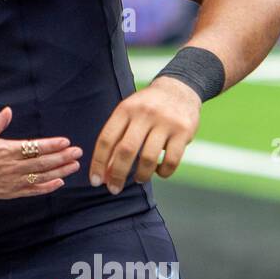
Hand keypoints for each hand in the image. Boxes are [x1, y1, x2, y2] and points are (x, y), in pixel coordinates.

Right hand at [0, 107, 80, 200]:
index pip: (34, 147)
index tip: (66, 141)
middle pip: (43, 163)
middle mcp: (12, 167)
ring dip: (60, 171)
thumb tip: (8, 110)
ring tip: (74, 166)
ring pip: (42, 177)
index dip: (51, 145)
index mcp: (6, 151)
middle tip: (78, 153)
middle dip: (62, 157)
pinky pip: (33, 190)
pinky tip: (59, 182)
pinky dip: (47, 187)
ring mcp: (13, 181)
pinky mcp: (11, 192)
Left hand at [89, 76, 200, 193]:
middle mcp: (144, 114)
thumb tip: (106, 174)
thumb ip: (116, 141)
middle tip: (114, 189)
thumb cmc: (146, 108)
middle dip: (117, 175)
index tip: (96, 181)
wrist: (179, 89)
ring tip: (139, 179)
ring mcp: (165, 122)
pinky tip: (159, 171)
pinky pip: (171, 160)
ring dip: (141, 175)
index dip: (99, 163)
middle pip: (126, 150)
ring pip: (148, 158)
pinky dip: (163, 172)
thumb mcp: (128, 116)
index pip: (106, 139)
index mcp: (125, 109)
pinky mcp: (184, 131)